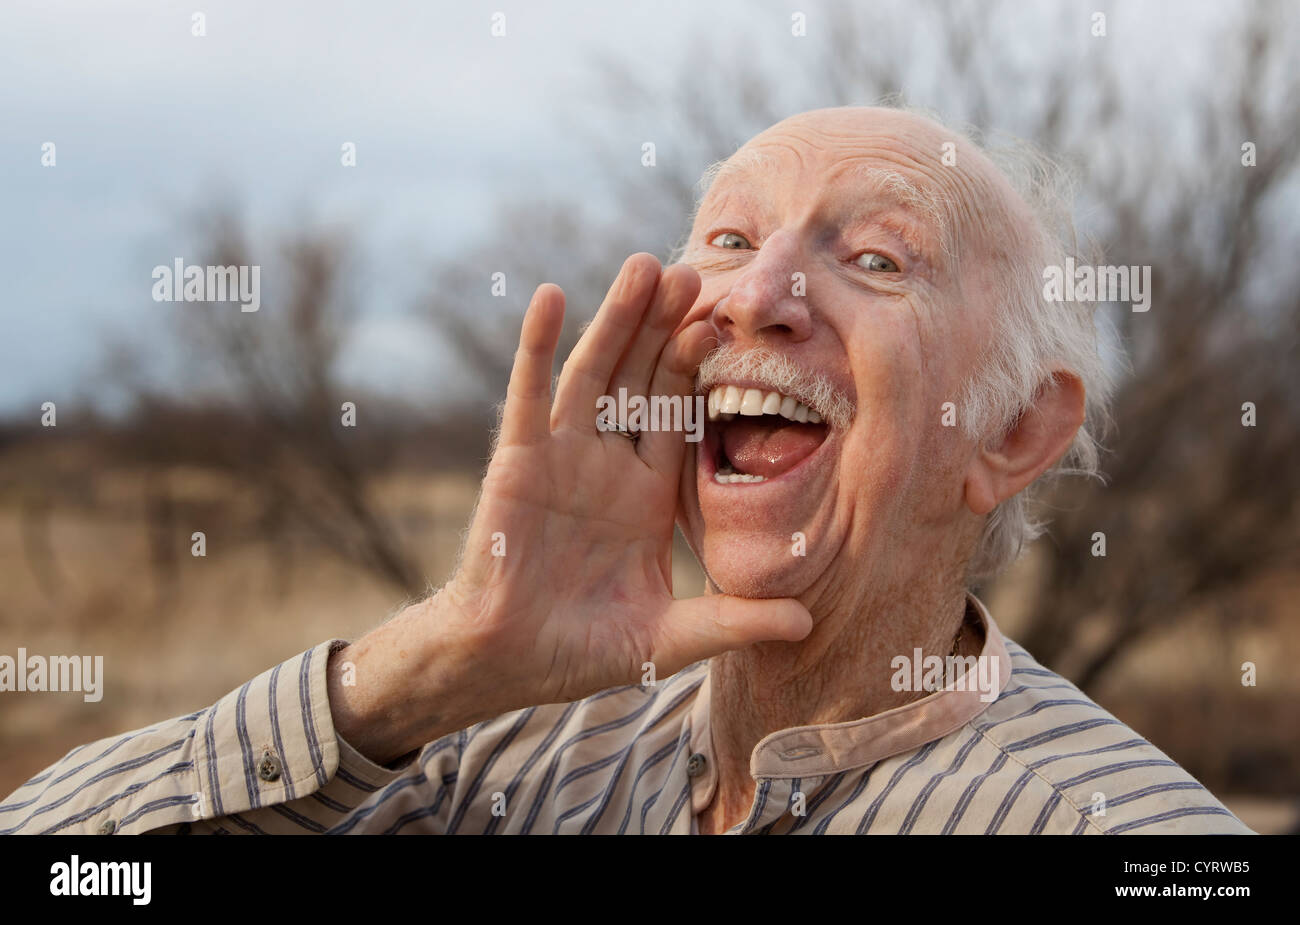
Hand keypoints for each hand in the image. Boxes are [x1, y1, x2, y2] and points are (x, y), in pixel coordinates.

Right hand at [330, 254, 810, 762]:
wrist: (507, 664)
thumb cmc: (582, 651)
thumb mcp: (669, 638)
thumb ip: (733, 623)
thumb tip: (808, 624)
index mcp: (647, 494)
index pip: (681, 416)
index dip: (702, 371)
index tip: (731, 324)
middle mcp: (608, 465)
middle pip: (643, 380)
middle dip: (667, 329)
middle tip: (697, 273)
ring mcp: (562, 457)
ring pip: (595, 374)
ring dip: (617, 320)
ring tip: (644, 267)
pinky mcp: (518, 461)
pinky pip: (529, 395)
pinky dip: (538, 346)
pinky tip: (553, 297)